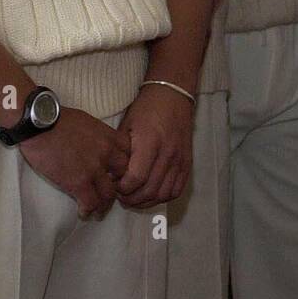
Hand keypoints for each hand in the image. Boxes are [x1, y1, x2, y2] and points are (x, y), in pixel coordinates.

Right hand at [19, 107, 131, 218]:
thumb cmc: (59, 119)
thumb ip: (99, 134)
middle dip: (118, 185)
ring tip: (98, 210)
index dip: (125, 166)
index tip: (116, 172)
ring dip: (104, 205)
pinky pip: (91, 203)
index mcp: (109, 137)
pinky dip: (88, 210)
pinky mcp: (78, 183)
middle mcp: (107, 154)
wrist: (39, 125)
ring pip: (109, 194)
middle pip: (124, 176)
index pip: (130, 155)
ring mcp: (94, 169)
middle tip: (108, 192)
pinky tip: (83, 212)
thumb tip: (99, 143)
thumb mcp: (88, 121)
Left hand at [115, 84, 193, 207]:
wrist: (172, 96)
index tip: (114, 186)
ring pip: (163, 194)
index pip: (136, 178)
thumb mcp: (127, 126)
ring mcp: (179, 160)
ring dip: (146, 201)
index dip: (122, 188)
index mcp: (150, 142)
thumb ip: (120, 152)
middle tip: (121, 196)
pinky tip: (152, 193)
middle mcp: (167, 154)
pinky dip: (163, 197)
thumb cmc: (145, 109)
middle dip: (131, 199)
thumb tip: (110, 176)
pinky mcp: (187, 163)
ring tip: (134, 197)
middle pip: (149, 190)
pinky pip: (177, 190)